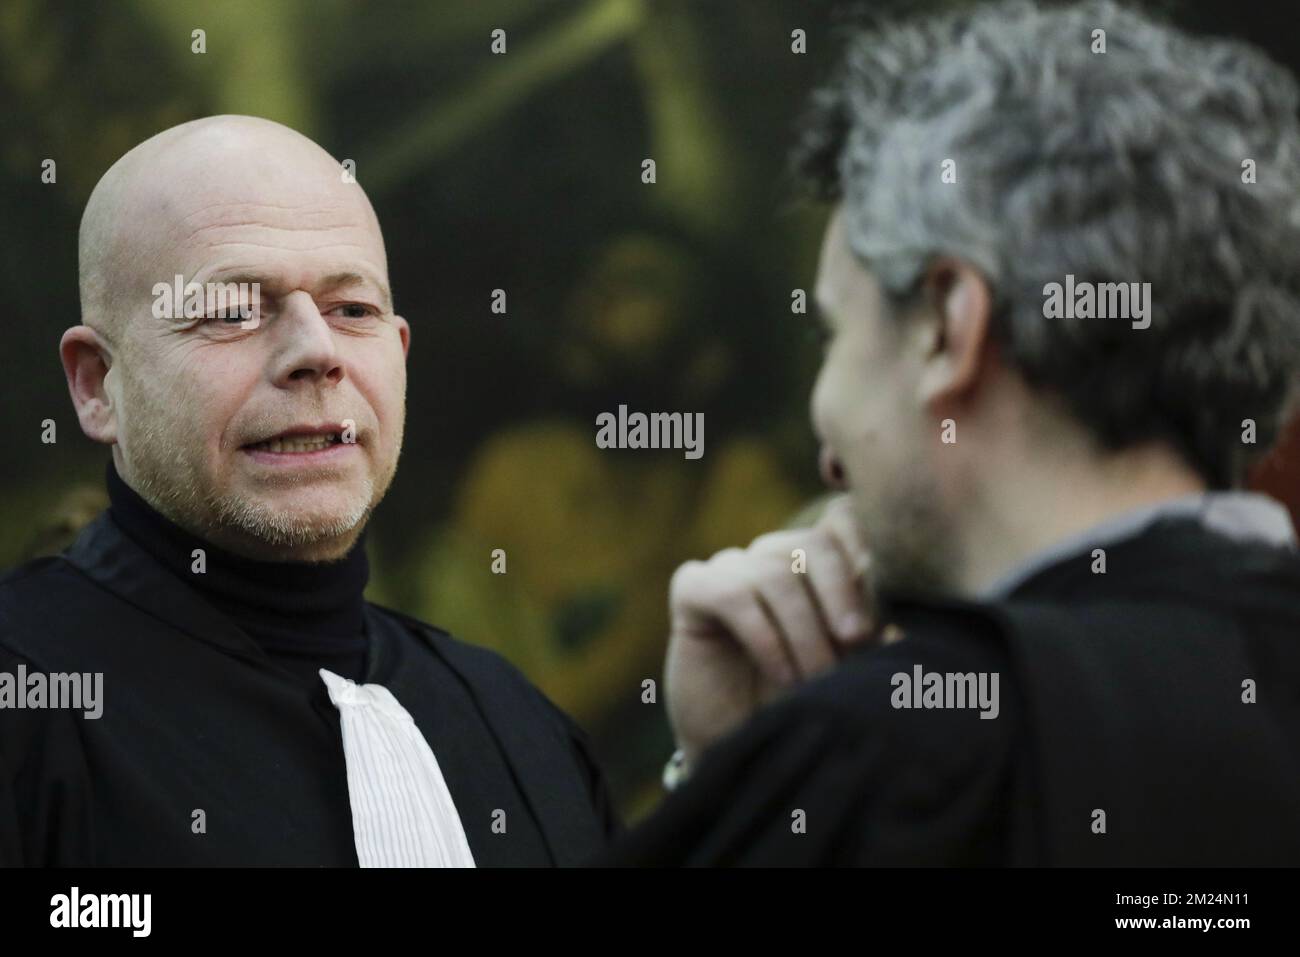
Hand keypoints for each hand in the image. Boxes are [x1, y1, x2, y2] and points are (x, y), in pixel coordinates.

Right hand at [664, 495, 876, 765]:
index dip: (866, 544)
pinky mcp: (693, 589)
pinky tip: (781, 672)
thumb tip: (916, 610)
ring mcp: (732, 568)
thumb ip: (878, 630)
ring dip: (804, 632)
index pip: (844, 519)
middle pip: (814, 543)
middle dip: (842, 594)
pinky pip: (732, 593)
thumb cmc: (804, 702)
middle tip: (857, 642)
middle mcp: (775, 555)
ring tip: (815, 679)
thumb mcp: (853, 665)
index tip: (886, 598)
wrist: (742, 746)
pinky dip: (764, 635)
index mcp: (817, 563)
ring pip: (775, 573)